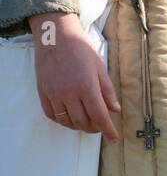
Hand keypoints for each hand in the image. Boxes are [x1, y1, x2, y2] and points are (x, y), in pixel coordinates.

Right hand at [28, 12, 119, 140]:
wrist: (56, 38)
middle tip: (101, 127)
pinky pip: (51, 114)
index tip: (114, 137)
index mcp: (87, 86)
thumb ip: (108, 91)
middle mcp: (69, 93)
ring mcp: (53, 93)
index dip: (107, 129)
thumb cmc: (82, 50)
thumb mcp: (100, 68)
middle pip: (83, 122)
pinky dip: (63, 121)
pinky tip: (70, 119)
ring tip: (88, 124)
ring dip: (79, 126)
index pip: (99, 116)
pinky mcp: (42, 92)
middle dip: (95, 128)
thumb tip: (115, 110)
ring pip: (67, 121)